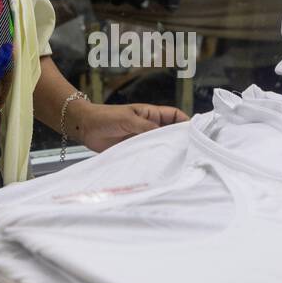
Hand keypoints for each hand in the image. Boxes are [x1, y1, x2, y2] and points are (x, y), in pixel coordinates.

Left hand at [67, 101, 189, 153]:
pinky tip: (160, 167)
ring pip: (160, 146)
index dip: (186, 122)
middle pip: (171, 133)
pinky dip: (154, 161)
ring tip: (178, 161)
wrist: (85, 127)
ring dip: (167, 152)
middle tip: (190, 151)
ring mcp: (143, 140)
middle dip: (180, 140)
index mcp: (152, 115)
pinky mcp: (134, 151)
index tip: (196, 132)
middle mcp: (150, 127)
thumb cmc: (106, 117)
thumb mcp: (129, 119)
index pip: (175, 116)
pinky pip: (148, 156)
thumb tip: (165, 135)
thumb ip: (147, 127)